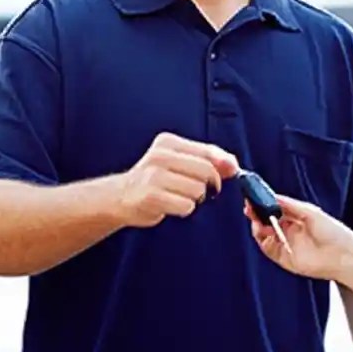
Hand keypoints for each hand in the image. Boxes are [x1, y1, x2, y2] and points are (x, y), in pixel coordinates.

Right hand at [116, 132, 239, 226]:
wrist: (120, 196)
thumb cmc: (154, 180)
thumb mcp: (178, 162)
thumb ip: (206, 160)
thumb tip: (233, 165)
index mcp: (168, 142)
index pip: (208, 151)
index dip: (223, 164)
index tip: (229, 173)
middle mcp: (160, 156)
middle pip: (207, 171)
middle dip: (210, 184)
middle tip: (202, 191)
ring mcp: (154, 176)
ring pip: (198, 189)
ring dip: (196, 199)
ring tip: (180, 196)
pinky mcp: (152, 196)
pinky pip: (186, 205)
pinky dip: (185, 209)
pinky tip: (171, 205)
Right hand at [244, 193, 352, 280]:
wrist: (342, 255)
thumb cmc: (333, 232)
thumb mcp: (310, 212)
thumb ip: (289, 205)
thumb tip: (273, 196)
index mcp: (297, 219)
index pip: (275, 210)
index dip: (263, 205)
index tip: (254, 198)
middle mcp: (290, 232)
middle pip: (267, 222)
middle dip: (257, 214)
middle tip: (249, 207)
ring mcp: (286, 245)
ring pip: (264, 235)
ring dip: (257, 226)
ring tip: (255, 218)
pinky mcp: (284, 259)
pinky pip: (268, 249)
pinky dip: (261, 239)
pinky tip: (260, 230)